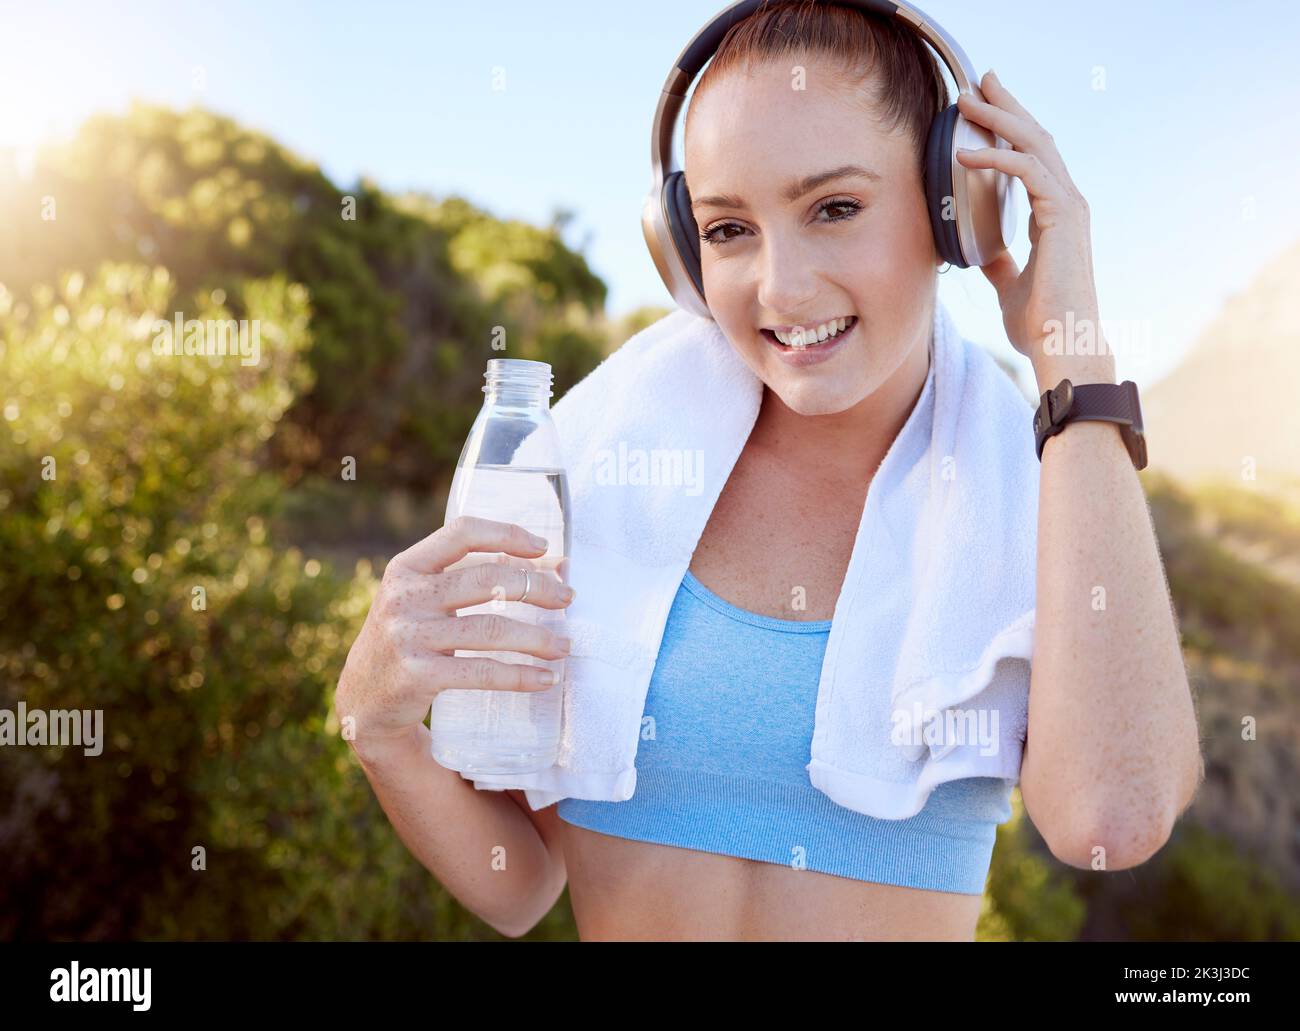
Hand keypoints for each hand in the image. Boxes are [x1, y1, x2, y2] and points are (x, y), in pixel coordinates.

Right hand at [333, 516, 573, 763]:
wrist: (364, 701)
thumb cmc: (412, 639)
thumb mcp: (427, 600)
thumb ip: (476, 579)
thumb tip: (557, 567)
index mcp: (407, 567)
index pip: (462, 533)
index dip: (507, 535)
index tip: (543, 548)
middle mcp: (405, 596)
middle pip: (487, 579)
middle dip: (536, 588)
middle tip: (568, 599)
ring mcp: (409, 636)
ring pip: (490, 628)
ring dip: (537, 638)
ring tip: (565, 646)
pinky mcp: (418, 676)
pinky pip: (482, 672)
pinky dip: (520, 675)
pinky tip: (545, 678)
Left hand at [955, 70, 1112, 383]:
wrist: (1062, 346)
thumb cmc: (1040, 324)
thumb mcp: (1009, 284)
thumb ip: (998, 261)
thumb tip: (976, 250)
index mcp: (1055, 214)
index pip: (1032, 159)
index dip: (1009, 131)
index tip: (983, 109)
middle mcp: (1067, 203)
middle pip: (1036, 140)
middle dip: (1006, 107)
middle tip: (978, 82)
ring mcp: (1069, 207)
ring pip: (1034, 146)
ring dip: (999, 118)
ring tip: (967, 101)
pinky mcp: (1063, 217)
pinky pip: (1028, 172)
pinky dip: (997, 157)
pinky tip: (966, 152)